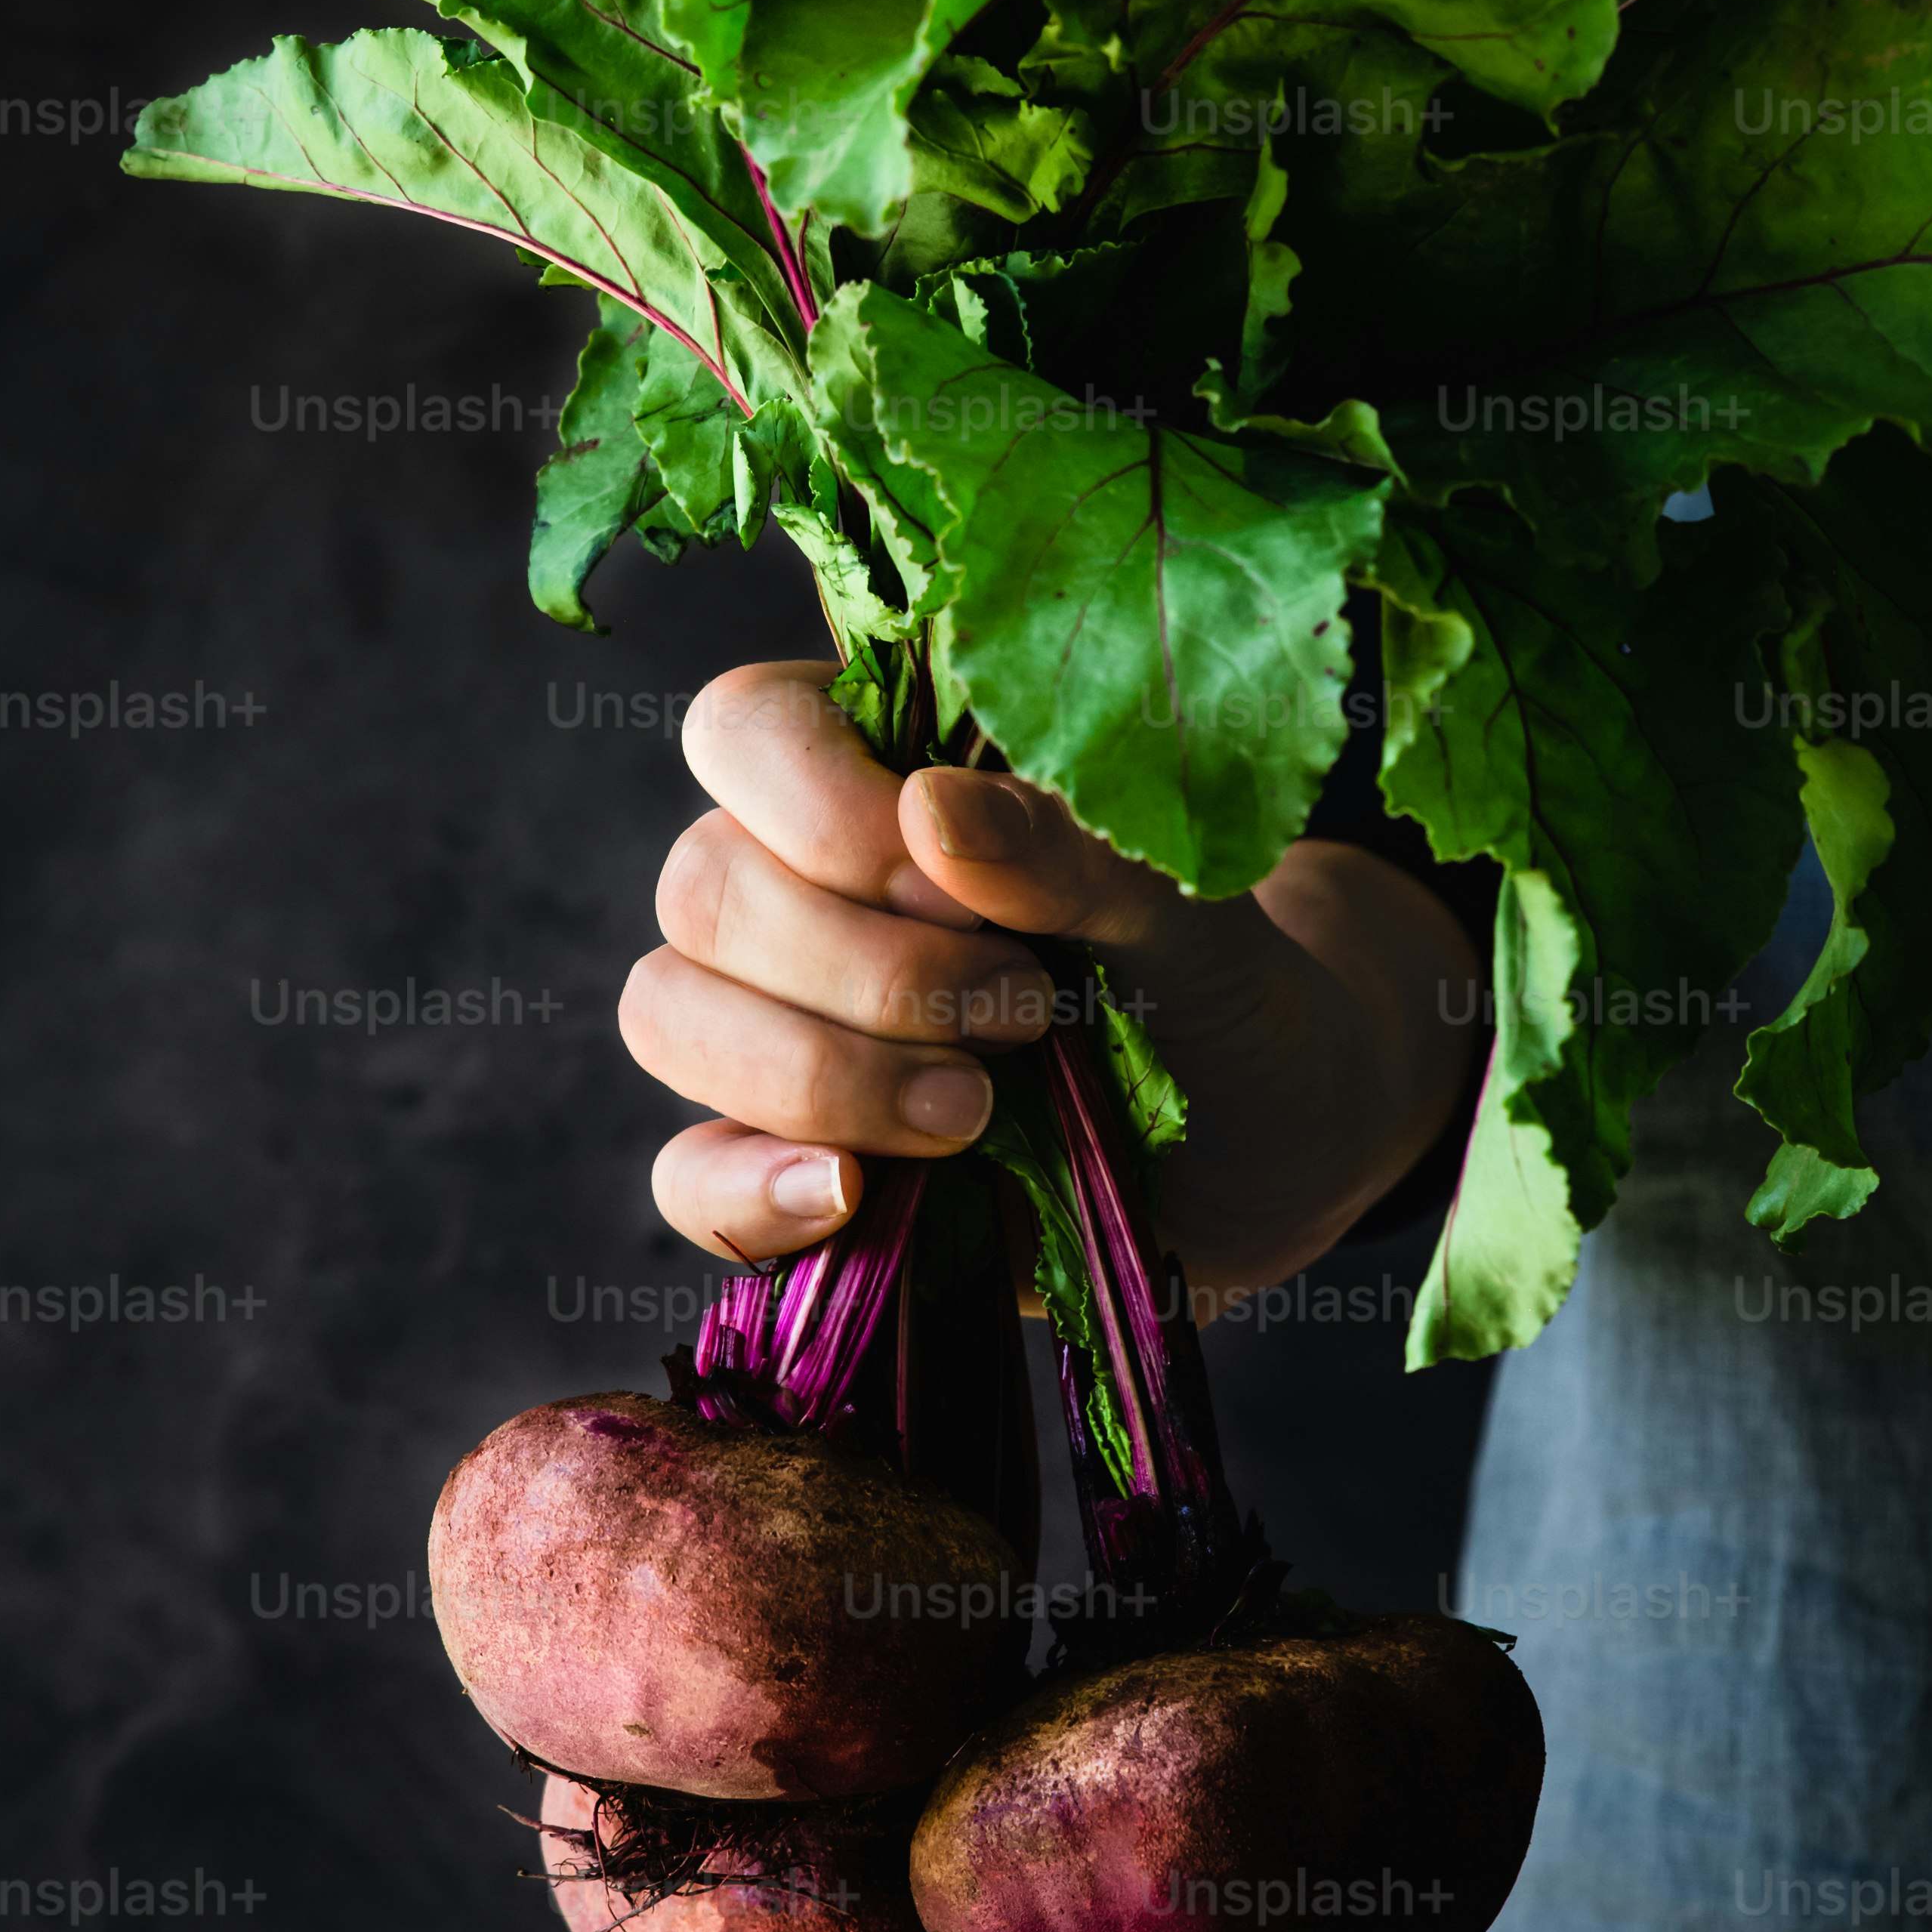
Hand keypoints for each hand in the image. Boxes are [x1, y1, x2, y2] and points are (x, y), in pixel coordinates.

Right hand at [618, 662, 1480, 1319]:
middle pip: (704, 888)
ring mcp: (770, 1025)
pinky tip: (853, 1202)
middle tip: (1029, 1012)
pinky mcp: (776, 1162)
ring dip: (821, 1073)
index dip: (826, 810)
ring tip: (979, 1112)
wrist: (1260, 1139)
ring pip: (671, 1016)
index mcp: (876, 772)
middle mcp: (796, 887)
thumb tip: (932, 810)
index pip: (744, 729)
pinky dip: (751, 1193)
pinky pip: (687, 1175)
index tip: (968, 893)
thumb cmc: (1212, 983)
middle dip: (868, 969)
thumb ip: (1070, 851)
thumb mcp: (1181, 910)